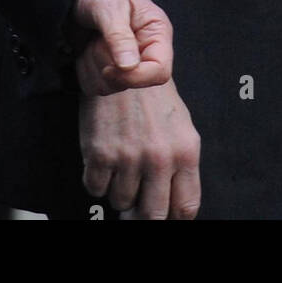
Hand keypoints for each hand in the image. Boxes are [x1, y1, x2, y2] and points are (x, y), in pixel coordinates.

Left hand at [71, 0, 171, 94]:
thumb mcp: (110, 7)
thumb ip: (119, 35)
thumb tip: (129, 66)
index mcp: (157, 35)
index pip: (159, 72)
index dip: (135, 77)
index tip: (109, 69)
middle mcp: (145, 54)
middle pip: (130, 82)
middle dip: (105, 62)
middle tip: (98, 36)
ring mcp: (127, 67)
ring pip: (109, 87)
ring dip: (92, 63)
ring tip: (93, 39)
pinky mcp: (109, 73)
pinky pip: (93, 86)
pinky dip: (83, 69)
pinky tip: (85, 49)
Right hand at [80, 80, 200, 218]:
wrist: (122, 64)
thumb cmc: (152, 97)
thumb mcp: (181, 128)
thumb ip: (182, 166)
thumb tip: (175, 202)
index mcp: (185, 153)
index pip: (185, 208)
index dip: (173, 217)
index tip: (163, 214)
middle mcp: (159, 158)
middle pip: (153, 215)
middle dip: (143, 213)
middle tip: (137, 204)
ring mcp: (128, 157)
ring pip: (121, 202)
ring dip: (119, 192)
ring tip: (120, 170)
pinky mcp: (99, 152)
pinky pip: (95, 188)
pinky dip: (97, 181)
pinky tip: (103, 163)